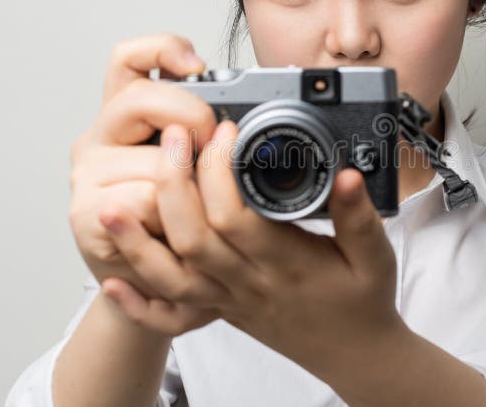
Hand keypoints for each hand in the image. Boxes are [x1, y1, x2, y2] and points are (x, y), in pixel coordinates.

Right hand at [68, 34, 218, 309]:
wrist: (156, 290)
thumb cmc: (186, 224)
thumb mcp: (201, 170)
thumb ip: (213, 138)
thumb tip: (252, 118)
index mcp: (127, 116)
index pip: (130, 59)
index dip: (163, 49)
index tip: (199, 65)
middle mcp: (101, 137)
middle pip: (139, 99)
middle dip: (190, 116)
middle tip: (215, 143)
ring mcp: (88, 175)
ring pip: (148, 158)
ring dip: (186, 182)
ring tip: (201, 204)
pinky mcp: (85, 214)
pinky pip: (140, 205)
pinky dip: (167, 221)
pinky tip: (173, 231)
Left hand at [100, 120, 408, 377]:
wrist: (355, 355)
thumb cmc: (363, 304)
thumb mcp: (375, 257)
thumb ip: (359, 217)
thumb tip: (346, 175)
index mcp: (286, 263)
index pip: (236, 216)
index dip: (221, 170)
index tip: (225, 130)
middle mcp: (249, 283)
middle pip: (193, 237)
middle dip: (174, 184)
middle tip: (172, 138)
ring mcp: (229, 301)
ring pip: (171, 276)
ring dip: (137, 243)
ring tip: (109, 208)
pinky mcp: (221, 311)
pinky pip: (171, 313)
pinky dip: (138, 303)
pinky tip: (112, 283)